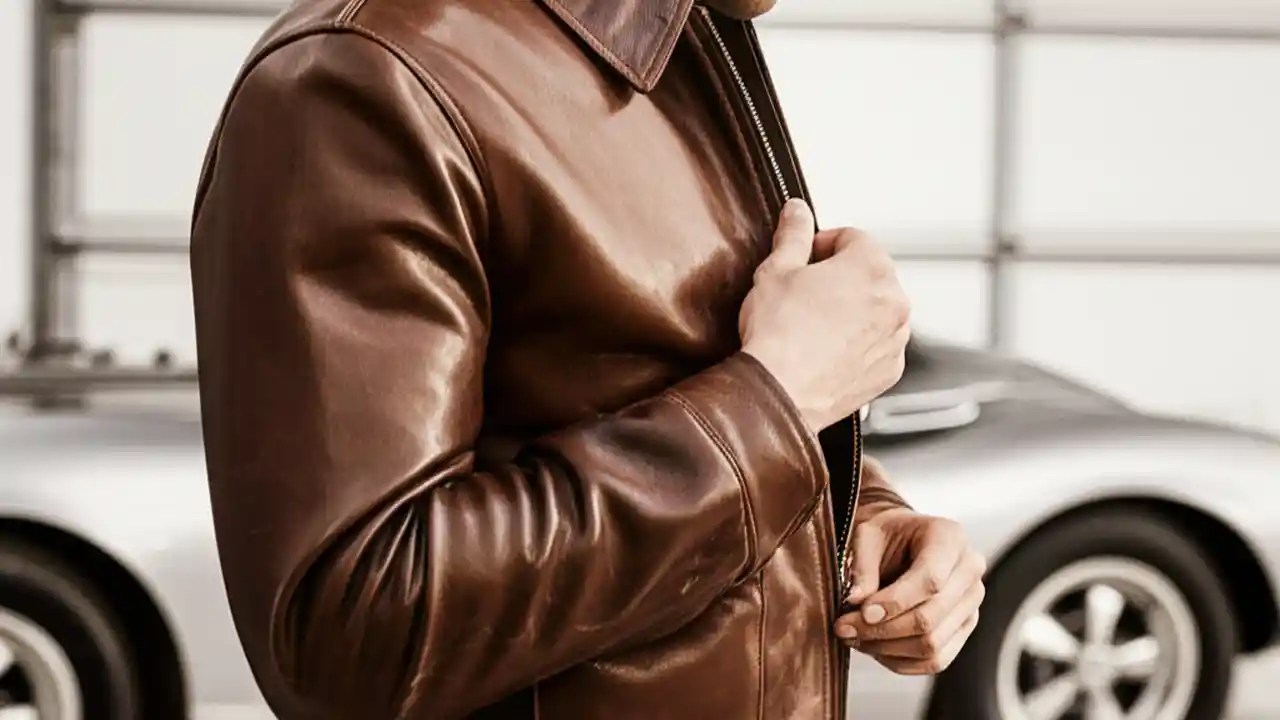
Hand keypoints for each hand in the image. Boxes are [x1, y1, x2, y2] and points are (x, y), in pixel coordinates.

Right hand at [740, 199, 910, 431]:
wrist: (779, 393)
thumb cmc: (778, 334)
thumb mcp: (776, 271)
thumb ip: (793, 234)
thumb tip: (797, 211)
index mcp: (872, 267)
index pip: (853, 237)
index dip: (822, 244)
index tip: (803, 259)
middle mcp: (894, 301)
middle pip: (868, 273)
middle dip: (840, 277)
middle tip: (803, 292)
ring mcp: (895, 339)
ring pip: (875, 310)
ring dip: (851, 311)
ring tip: (813, 325)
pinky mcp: (888, 371)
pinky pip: (876, 345)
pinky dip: (857, 343)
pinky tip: (825, 349)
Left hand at [834, 509, 985, 674]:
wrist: (908, 541)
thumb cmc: (889, 534)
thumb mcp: (869, 535)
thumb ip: (862, 566)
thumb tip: (855, 601)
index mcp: (951, 538)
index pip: (931, 580)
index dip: (894, 602)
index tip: (861, 612)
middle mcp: (969, 571)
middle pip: (930, 618)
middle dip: (882, 630)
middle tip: (844, 629)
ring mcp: (971, 603)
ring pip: (933, 645)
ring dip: (887, 649)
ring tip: (854, 638)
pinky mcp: (964, 628)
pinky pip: (936, 661)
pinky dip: (900, 662)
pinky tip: (874, 648)